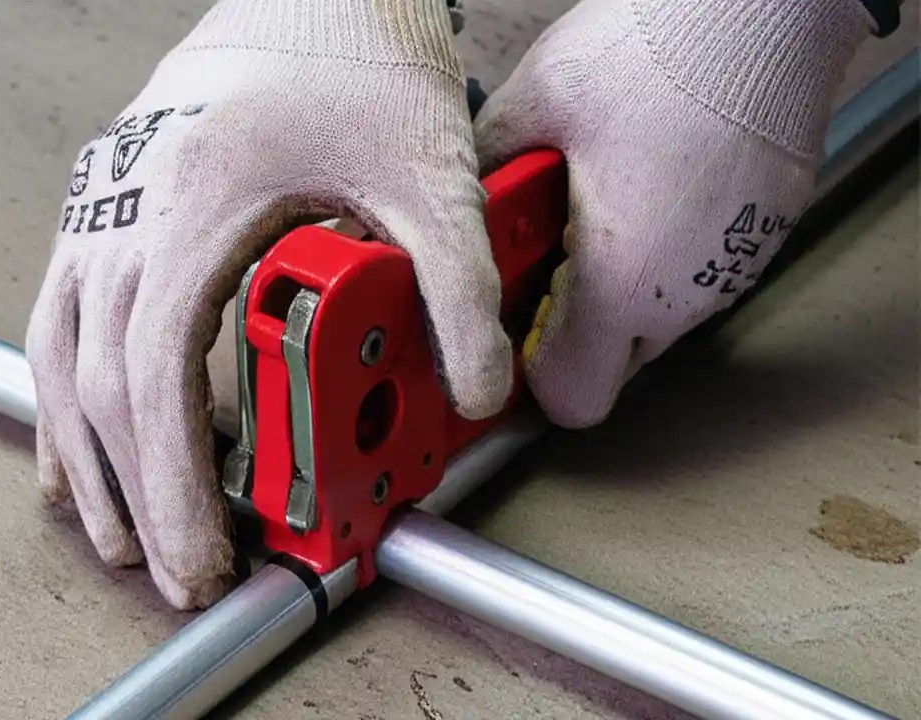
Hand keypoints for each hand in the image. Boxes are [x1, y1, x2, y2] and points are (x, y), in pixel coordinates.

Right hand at [27, 0, 513, 607]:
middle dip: (133, 492)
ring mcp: (100, 202)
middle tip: (170, 569)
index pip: (154, 376)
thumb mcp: (426, 166)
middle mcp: (121, 206)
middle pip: (96, 383)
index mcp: (190, 201)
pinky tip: (78, 437)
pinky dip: (66, 391)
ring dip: (85, 453)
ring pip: (58, 354)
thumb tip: (472, 391)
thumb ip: (456, 284)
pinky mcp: (104, 201)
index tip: (198, 555)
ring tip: (114, 531)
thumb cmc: (352, 46)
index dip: (172, 483)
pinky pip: (59, 313)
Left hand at [474, 0, 872, 426]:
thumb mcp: (535, 106)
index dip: (530, 375)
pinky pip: (699, 277)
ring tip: (596, 209)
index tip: (512, 330)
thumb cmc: (662, 52)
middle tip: (545, 256)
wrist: (767, 10)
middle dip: (570, 328)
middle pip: (611, 364)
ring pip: (657, 320)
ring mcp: (731, 268)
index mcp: (622, 279)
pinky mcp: (762, 236)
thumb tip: (449, 202)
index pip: (571, 399)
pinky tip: (645, 189)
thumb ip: (482, 174)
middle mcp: (686, 293)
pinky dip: (665, 255)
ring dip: (618, 288)